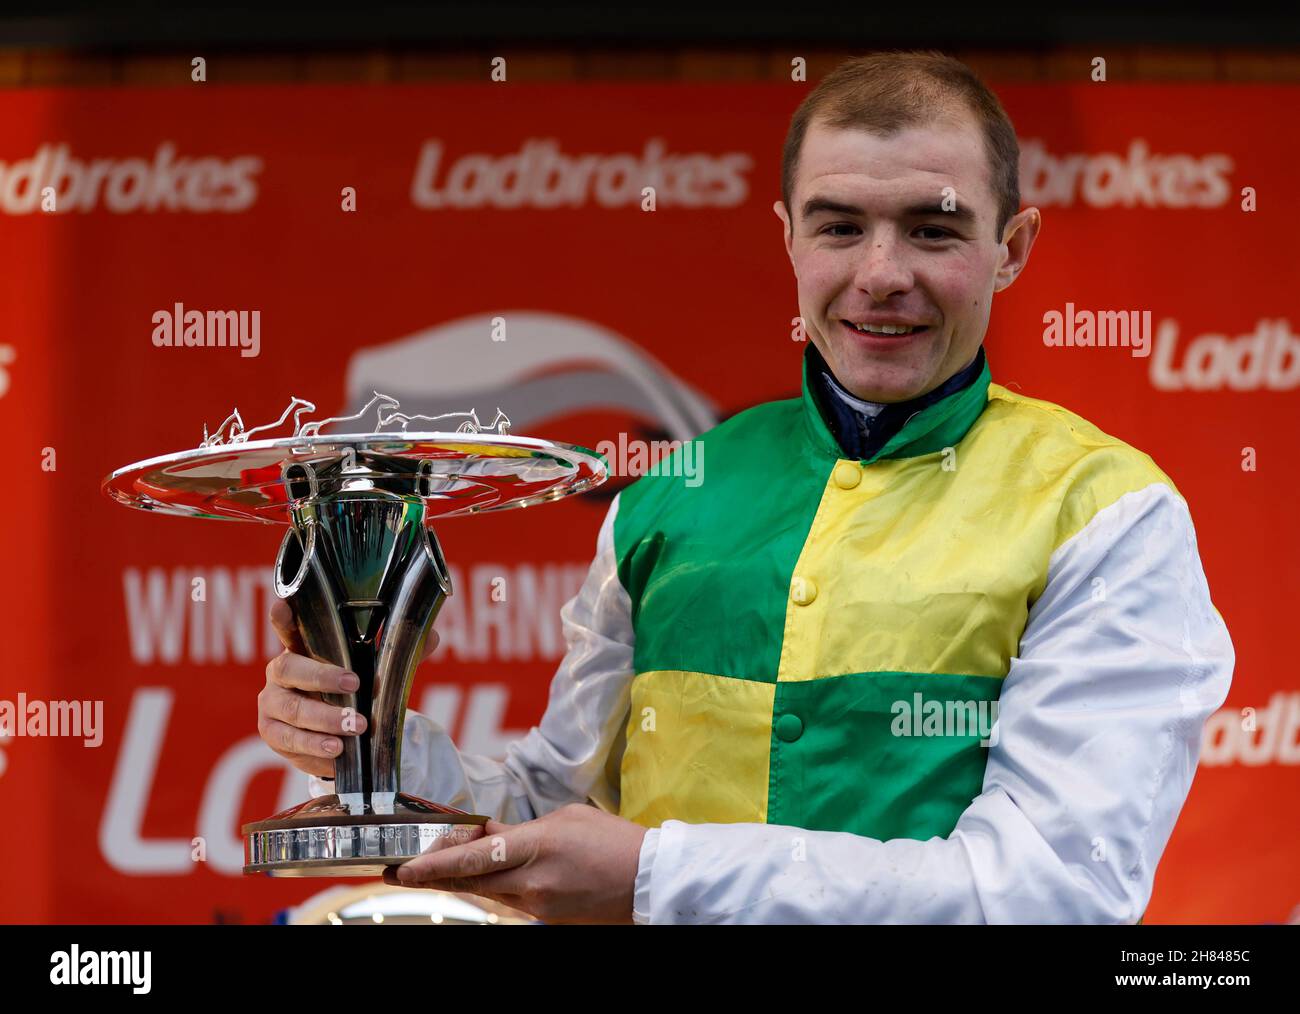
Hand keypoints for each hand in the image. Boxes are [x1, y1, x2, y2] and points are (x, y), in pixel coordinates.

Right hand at [258, 597, 438, 776]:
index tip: (282, 605)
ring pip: (292, 709)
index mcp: (302, 648)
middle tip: (355, 685)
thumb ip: (395, 654)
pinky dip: (315, 747)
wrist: (336, 736)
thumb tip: (432, 636)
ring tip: (355, 729)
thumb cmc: (348, 692)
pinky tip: (336, 751)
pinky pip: (289, 740)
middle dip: (322, 677)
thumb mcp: (369, 670)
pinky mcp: (271, 733)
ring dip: (324, 719)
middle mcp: (280, 672)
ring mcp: (272, 703)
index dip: (282, 616)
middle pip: (290, 668)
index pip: (289, 627)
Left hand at [383, 803, 648, 924]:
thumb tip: (487, 834)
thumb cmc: (614, 842)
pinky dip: (493, 888)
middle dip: (431, 876)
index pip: (475, 858)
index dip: (434, 864)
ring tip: (431, 870)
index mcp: (538, 849)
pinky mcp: (546, 920)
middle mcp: (533, 884)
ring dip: (460, 881)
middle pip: (470, 882)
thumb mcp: (565, 818)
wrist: (650, 881)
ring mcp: (539, 907)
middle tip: (398, 871)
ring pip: (487, 893)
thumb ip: (520, 828)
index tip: (405, 866)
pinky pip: (510, 901)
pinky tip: (482, 878)